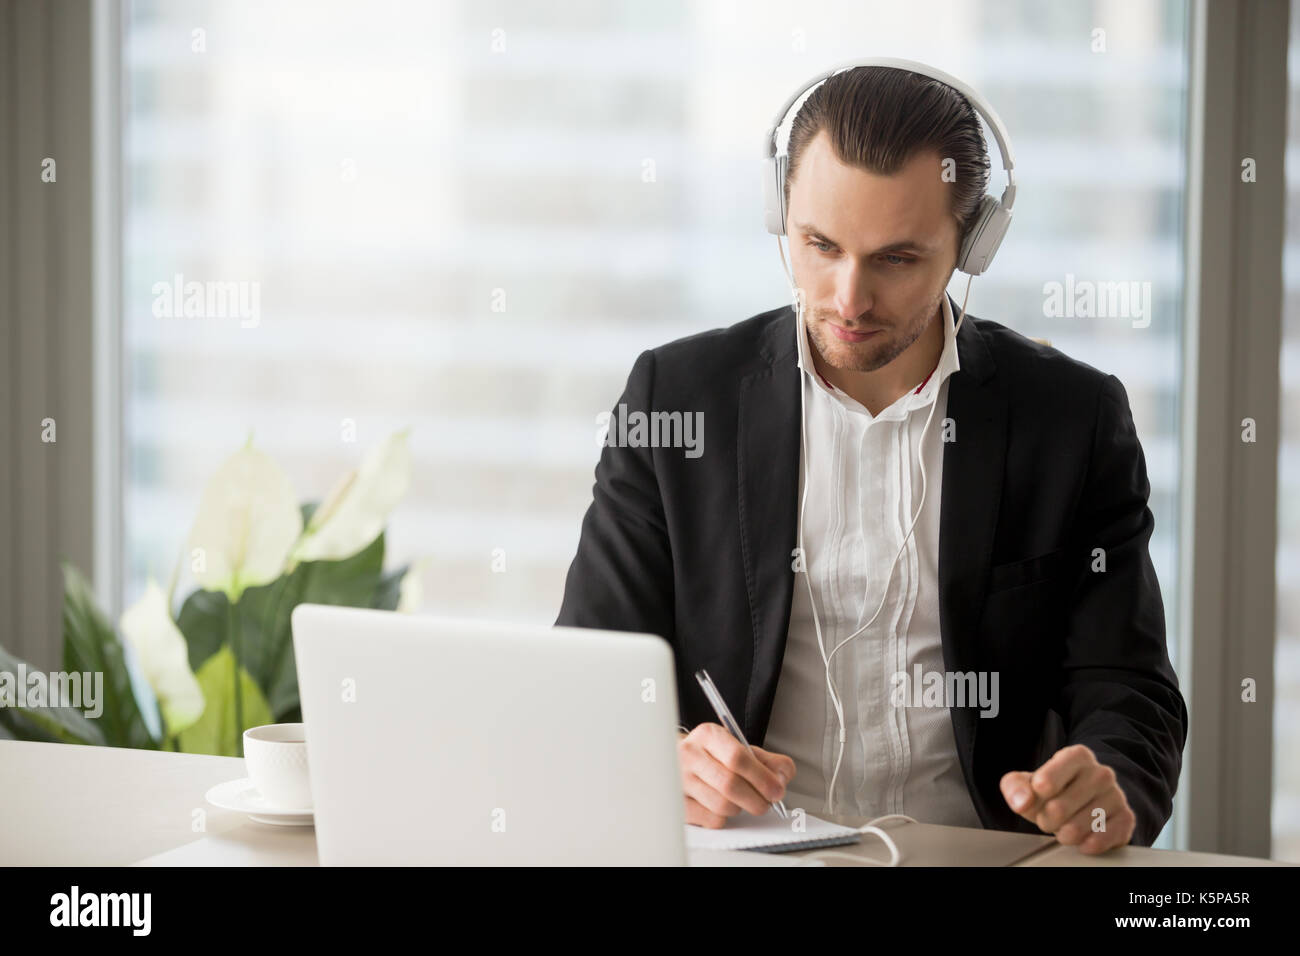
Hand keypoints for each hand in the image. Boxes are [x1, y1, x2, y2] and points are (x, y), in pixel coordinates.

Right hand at [677, 723, 794, 827]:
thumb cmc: (715, 757)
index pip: (737, 757)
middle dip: (756, 799)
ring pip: (721, 805)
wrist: (680, 762)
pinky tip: (721, 806)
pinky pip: (711, 819)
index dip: (762, 777)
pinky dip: (724, 817)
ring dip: (739, 808)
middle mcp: (689, 755)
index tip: (776, 789)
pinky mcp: (678, 803)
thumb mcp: (741, 749)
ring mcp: (679, 779)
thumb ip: (768, 761)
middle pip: (730, 784)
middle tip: (766, 803)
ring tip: (739, 800)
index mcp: (708, 735)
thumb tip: (782, 778)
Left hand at [1000, 743, 1135, 853]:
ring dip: (1065, 834)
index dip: (1039, 790)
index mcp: (1076, 756)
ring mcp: (1116, 795)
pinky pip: (1104, 838)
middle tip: (1046, 819)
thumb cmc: (1052, 790)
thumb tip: (1022, 802)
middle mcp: (1101, 773)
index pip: (1051, 777)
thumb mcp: (1027, 783)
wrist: (1083, 802)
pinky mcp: (1126, 818)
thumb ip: (1015, 787)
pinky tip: (1082, 841)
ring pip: (1081, 826)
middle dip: (1046, 820)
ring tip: (1063, 828)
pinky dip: (1087, 844)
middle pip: (1060, 808)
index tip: (1039, 793)